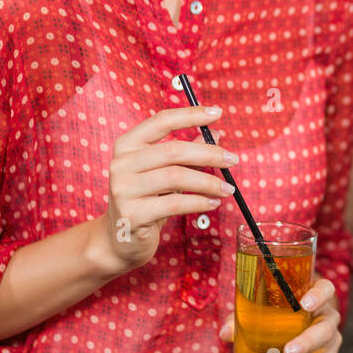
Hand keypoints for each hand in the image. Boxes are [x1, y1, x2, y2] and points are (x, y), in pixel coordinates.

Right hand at [88, 105, 238, 276]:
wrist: (119, 239)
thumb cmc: (146, 200)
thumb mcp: (164, 172)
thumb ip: (187, 152)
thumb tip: (216, 133)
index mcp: (127, 145)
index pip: (161, 121)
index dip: (191, 115)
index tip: (218, 113)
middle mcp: (121, 164)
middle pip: (174, 150)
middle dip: (209, 154)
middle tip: (232, 160)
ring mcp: (124, 190)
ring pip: (176, 177)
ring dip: (209, 182)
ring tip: (228, 188)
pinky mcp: (132, 215)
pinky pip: (175, 203)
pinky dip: (200, 202)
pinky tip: (213, 203)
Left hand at [219, 274, 340, 352]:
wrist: (302, 323)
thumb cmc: (281, 311)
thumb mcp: (265, 308)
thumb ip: (245, 316)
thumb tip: (225, 332)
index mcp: (317, 300)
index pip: (325, 289)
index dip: (319, 294)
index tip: (305, 303)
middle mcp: (328, 322)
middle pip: (325, 330)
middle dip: (308, 341)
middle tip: (289, 351)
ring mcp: (329, 346)